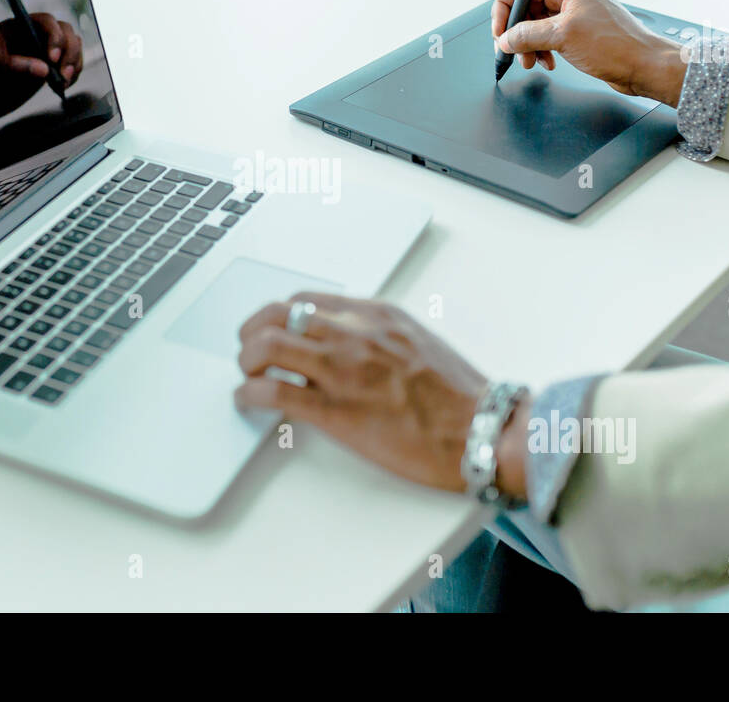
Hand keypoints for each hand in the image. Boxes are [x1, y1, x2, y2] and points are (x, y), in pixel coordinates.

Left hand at [0, 13, 83, 123]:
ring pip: (73, 46)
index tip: (51, 59)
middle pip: (65, 31)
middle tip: (62, 75)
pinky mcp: (49, 67)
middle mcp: (32, 34)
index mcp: (16, 27)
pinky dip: (73, 73)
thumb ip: (12, 65)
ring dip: (74, 63)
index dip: (54, 37)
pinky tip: (64, 86)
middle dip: (69, 51)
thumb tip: (44, 70)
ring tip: (63, 82)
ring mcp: (43, 50)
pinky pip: (71, 63)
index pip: (45, 21)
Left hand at [234, 293, 528, 498]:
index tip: (272, 328)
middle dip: (252, 331)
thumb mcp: (417, 341)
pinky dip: (249, 394)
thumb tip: (347, 340)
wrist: (481, 430)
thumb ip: (379, 333)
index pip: (307, 299)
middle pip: (277, 314)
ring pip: (267, 346)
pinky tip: (248, 401)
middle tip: (247, 349)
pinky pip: (275, 393)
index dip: (279, 314)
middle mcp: (354, 334)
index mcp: (376, 315)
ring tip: (248, 376)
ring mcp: (343, 371)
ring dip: (246, 361)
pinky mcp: (336, 411)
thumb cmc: (459, 395)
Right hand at [492, 0, 685, 106]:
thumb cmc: (616, 44)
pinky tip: (548, 62)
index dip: (506, 6)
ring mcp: (575, 14)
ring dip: (529, 45)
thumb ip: (527, 35)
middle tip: (512, 51)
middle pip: (528, 7)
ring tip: (532, 62)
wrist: (644, 65)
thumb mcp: (562, 37)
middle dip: (517, 32)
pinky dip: (542, 50)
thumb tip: (505, 38)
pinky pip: (549, 37)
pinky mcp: (579, 32)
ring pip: (536, 25)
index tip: (499, 29)